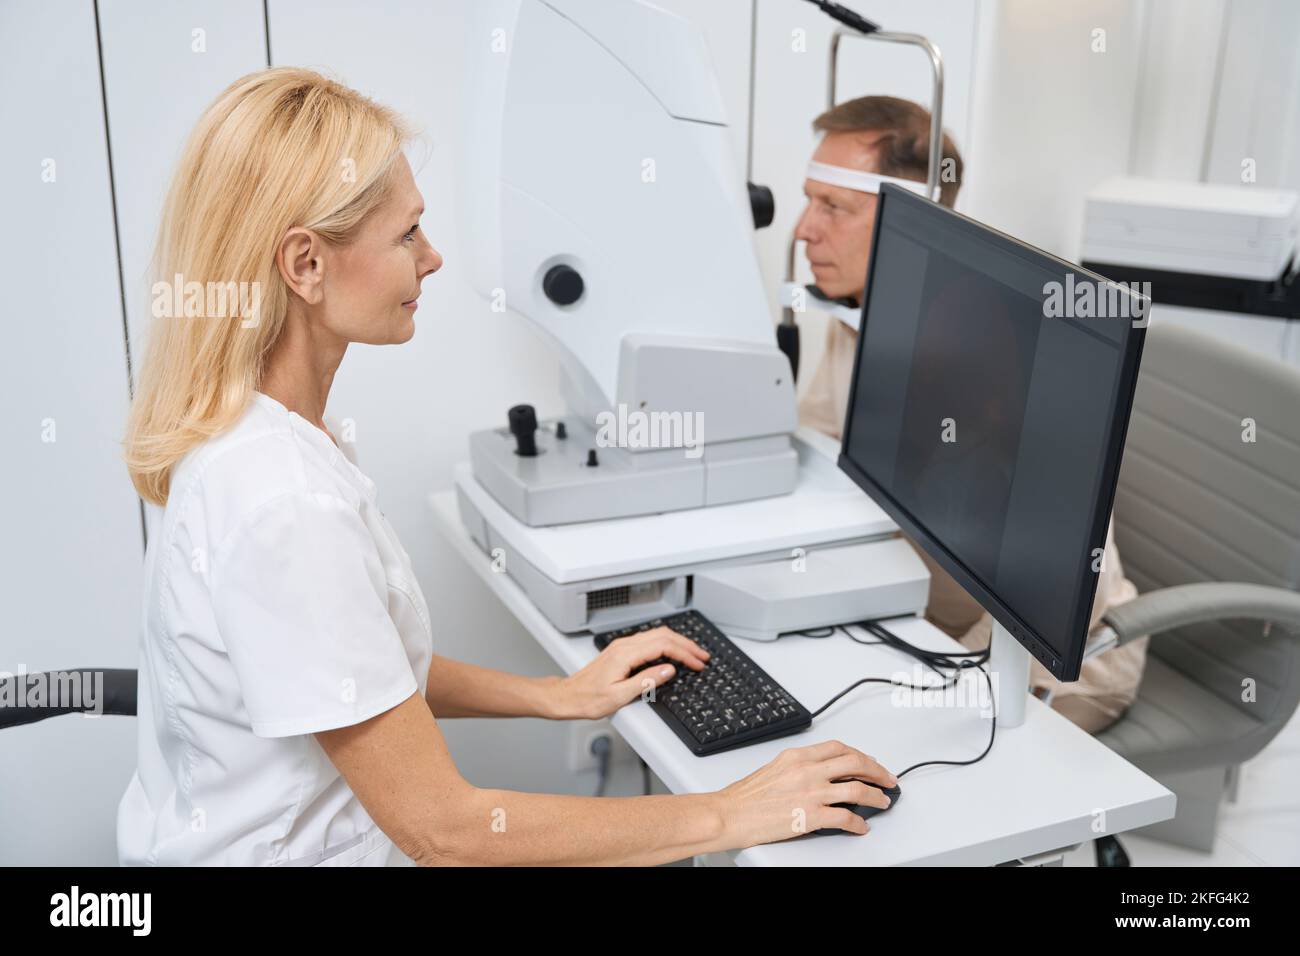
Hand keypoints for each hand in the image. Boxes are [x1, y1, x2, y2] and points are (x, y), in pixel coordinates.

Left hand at [555, 626, 710, 719]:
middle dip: (687, 644)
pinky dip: (667, 644)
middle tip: (703, 656)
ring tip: (693, 654)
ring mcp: (622, 646)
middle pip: (663, 635)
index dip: (685, 653)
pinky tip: (673, 653)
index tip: (698, 663)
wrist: (567, 696)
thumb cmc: (588, 699)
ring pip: (657, 635)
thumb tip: (669, 670)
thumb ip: (646, 681)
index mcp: (625, 654)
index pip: (663, 645)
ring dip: (678, 642)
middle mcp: (624, 646)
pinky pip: (649, 640)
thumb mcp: (620, 696)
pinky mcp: (621, 651)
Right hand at [714, 740, 897, 845]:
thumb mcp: (776, 768)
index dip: (861, 755)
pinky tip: (861, 826)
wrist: (730, 813)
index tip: (870, 763)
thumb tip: (824, 772)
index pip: (839, 748)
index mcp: (798, 756)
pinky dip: (859, 823)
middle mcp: (807, 770)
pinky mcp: (810, 816)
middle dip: (877, 771)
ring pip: (857, 790)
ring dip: (876, 797)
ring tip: (883, 802)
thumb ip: (801, 766)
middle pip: (855, 763)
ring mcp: (810, 793)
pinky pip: (845, 818)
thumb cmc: (746, 796)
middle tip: (888, 779)